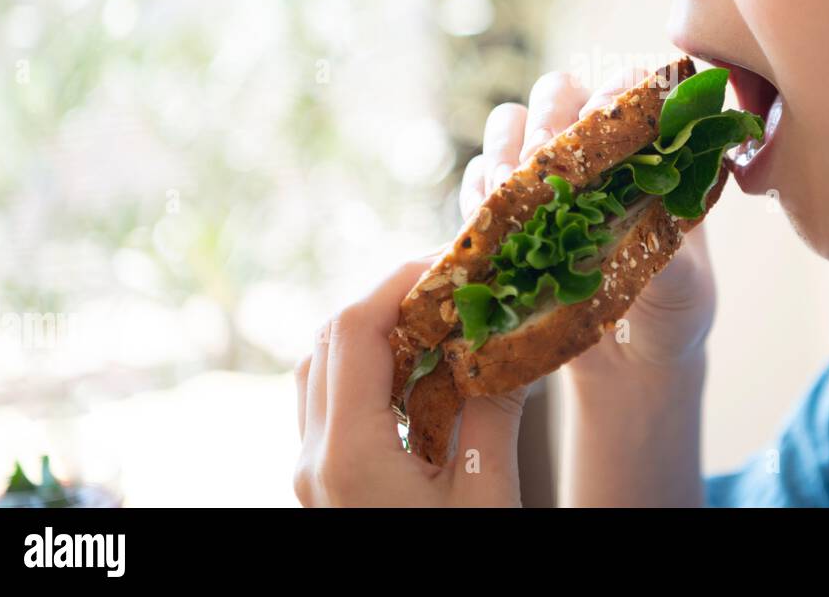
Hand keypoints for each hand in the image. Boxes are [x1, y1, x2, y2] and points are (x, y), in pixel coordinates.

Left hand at [293, 252, 529, 506]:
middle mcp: (316, 457)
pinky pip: (330, 401)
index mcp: (349, 453)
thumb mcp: (487, 494)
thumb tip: (515, 339)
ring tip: (436, 324)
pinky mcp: (326, 481)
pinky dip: (368, 369)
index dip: (401, 281)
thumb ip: (495, 412)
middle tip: (454, 285)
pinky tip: (417, 373)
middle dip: (392, 298)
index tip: (453, 262)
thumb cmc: (458, 569)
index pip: (355, 331)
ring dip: (375, 332)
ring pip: (323, 367)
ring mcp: (313, 470)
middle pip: (332, 339)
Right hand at [460, 67, 717, 379]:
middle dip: (547, 116)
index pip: (628, 86)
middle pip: (557, 91)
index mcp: (648, 147)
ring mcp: (545, 177)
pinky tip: (488, 224)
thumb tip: (651, 214)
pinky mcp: (507, 214)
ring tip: (509, 189)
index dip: (612, 91)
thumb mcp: (683, 284)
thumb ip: (668, 244)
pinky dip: (478, 196)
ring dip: (504, 149)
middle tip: (544, 157)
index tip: (601, 119)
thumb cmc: (673, 310)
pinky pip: (478, 181)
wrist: (631, 364)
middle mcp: (593, 149)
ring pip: (509, 124)